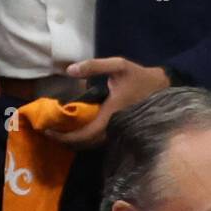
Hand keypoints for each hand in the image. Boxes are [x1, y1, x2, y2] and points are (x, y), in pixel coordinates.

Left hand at [48, 58, 171, 147]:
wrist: (163, 89)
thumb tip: (70, 70)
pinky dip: (83, 139)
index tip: (47, 130)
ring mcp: (117, 134)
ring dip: (73, 141)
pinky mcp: (119, 133)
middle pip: (84, 145)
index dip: (64, 136)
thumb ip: (93, 66)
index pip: (83, 135)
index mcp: (110, 116)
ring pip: (91, 145)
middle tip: (47, 132)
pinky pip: (97, 141)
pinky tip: (74, 130)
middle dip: (64, 141)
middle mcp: (113, 130)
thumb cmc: (140, 77)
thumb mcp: (118, 65)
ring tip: (57, 132)